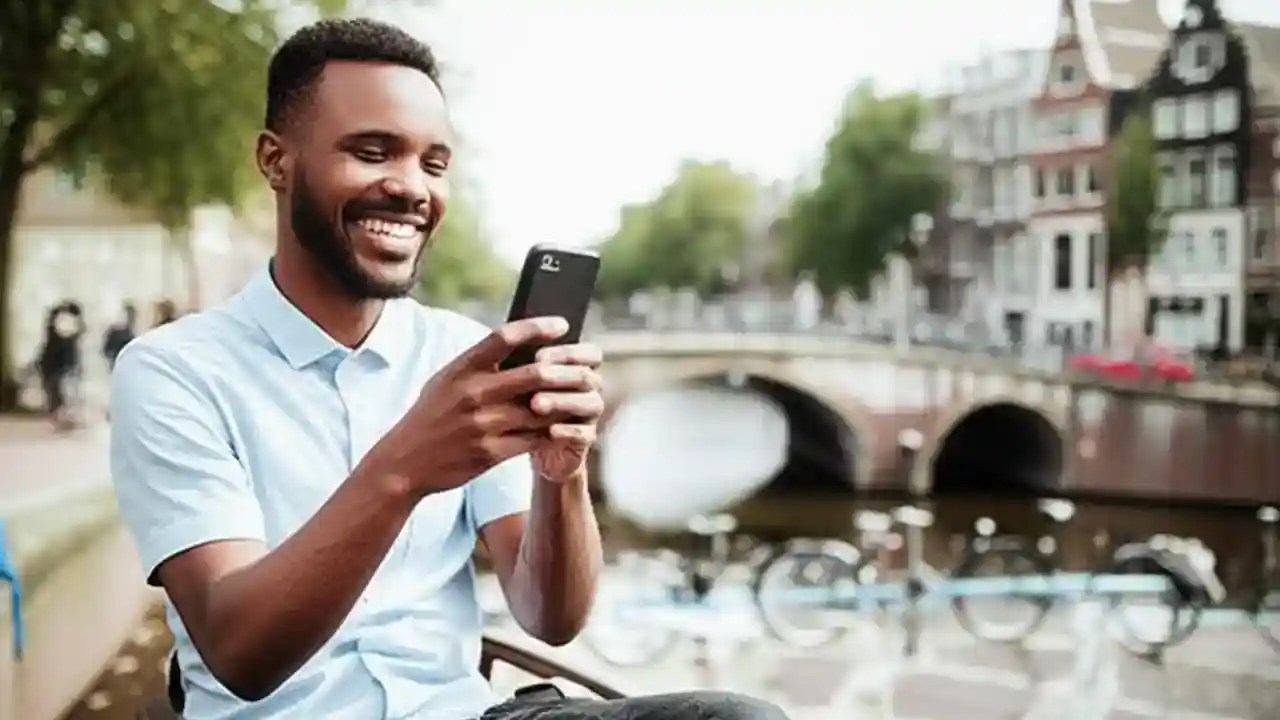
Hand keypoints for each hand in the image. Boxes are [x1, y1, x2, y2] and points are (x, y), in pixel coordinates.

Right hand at [368, 316, 596, 496]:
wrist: (405, 462)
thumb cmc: (431, 416)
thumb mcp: (446, 381)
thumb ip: (478, 364)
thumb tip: (519, 342)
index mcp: (462, 369)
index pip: (504, 337)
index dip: (537, 327)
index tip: (562, 324)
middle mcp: (474, 393)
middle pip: (535, 374)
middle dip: (566, 370)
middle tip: (586, 368)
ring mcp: (484, 424)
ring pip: (542, 409)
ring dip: (566, 403)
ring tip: (583, 397)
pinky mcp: (491, 452)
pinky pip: (534, 438)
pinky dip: (552, 431)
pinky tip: (565, 426)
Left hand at [527, 342, 604, 482]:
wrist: (520, 444)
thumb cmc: (520, 403)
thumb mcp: (518, 381)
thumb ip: (523, 363)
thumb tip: (510, 343)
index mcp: (577, 368)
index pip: (590, 353)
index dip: (568, 352)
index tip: (538, 356)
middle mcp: (588, 389)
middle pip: (586, 376)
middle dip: (559, 375)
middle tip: (533, 375)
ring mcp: (589, 415)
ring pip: (590, 403)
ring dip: (562, 401)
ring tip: (536, 404)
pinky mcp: (585, 440)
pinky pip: (585, 434)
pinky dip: (568, 431)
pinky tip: (550, 430)